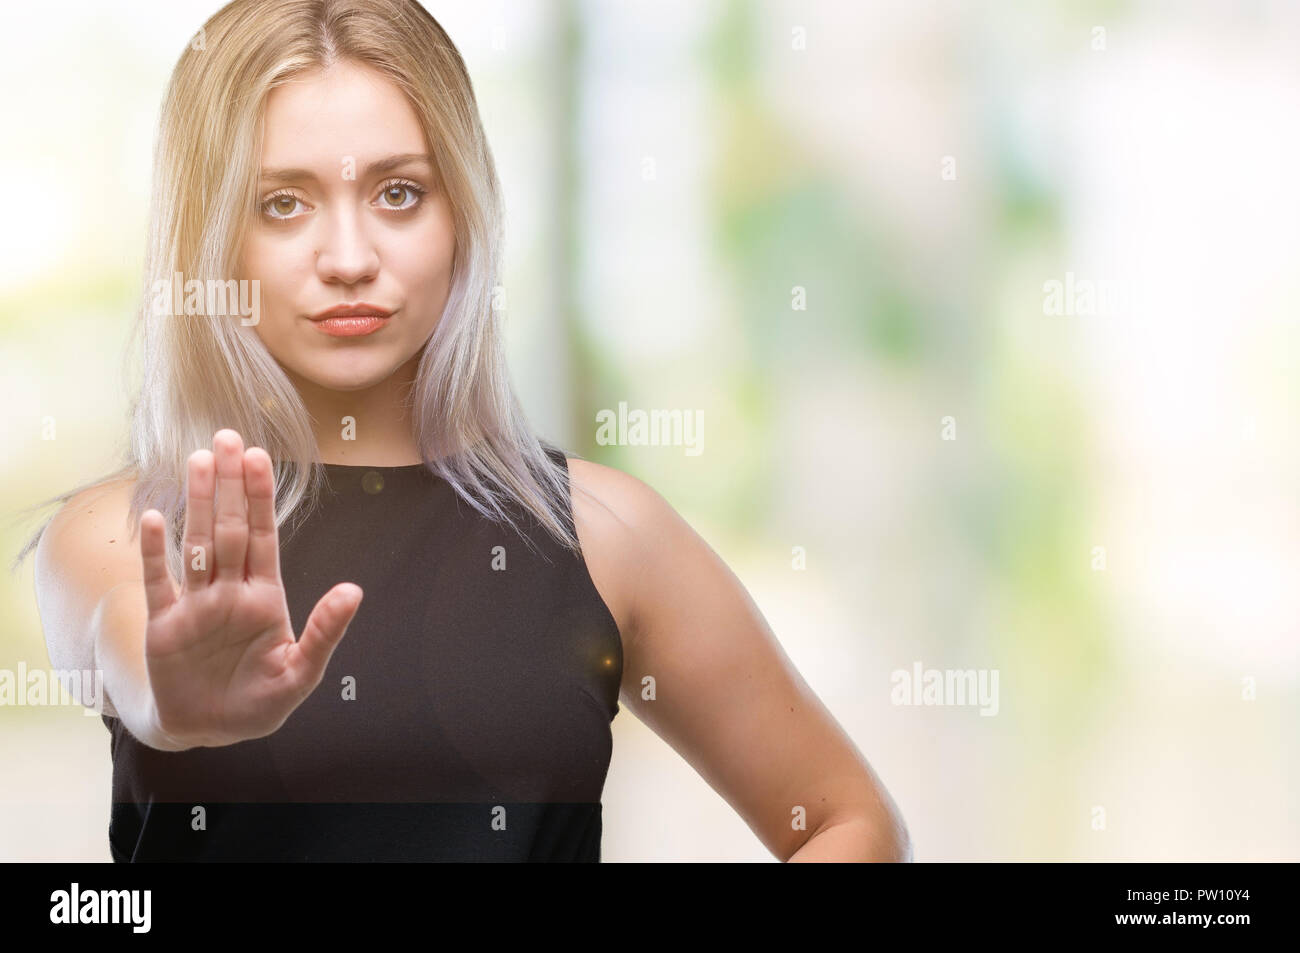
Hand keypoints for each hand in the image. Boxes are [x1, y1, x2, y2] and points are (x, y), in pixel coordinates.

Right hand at [138, 429, 361, 747]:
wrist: (210, 732)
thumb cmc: (260, 703)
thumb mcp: (302, 673)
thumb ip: (325, 632)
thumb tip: (354, 590)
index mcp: (265, 597)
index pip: (264, 537)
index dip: (261, 498)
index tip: (259, 459)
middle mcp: (230, 591)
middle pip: (231, 528)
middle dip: (231, 485)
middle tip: (227, 438)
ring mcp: (195, 605)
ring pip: (197, 544)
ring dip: (198, 503)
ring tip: (198, 460)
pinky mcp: (163, 625)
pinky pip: (159, 582)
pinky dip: (155, 552)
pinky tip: (153, 517)